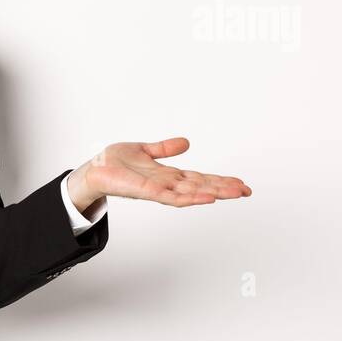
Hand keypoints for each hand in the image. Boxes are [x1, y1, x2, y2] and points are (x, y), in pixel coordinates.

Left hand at [67, 137, 250, 209]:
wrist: (94, 171)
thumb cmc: (115, 163)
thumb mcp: (145, 150)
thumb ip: (165, 149)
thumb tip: (186, 142)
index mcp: (168, 175)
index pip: (200, 178)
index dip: (220, 180)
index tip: (241, 183)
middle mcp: (167, 184)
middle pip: (201, 186)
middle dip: (224, 188)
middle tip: (247, 191)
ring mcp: (159, 189)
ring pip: (192, 193)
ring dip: (213, 192)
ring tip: (234, 193)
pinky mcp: (147, 191)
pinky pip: (172, 196)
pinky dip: (190, 197)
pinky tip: (206, 198)